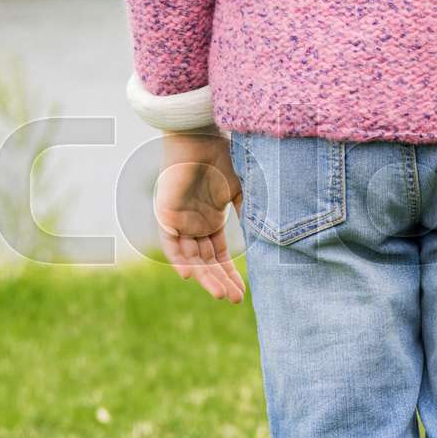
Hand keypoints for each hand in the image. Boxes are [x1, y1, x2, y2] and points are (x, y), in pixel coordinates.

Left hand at [156, 130, 245, 301]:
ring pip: (191, 257)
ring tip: (220, 294)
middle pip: (206, 262)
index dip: (230, 275)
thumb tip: (269, 239)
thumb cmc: (223, 159)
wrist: (202, 137)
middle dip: (219, 282)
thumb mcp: (243, 192)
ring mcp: (180, 221)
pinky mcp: (167, 214)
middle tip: (233, 300)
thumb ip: (250, 215)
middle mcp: (194, 225)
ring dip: (204, 277)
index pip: (219, 256)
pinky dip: (179, 259)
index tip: (242, 294)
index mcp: (210, 220)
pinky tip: (190, 276)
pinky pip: (171, 243)